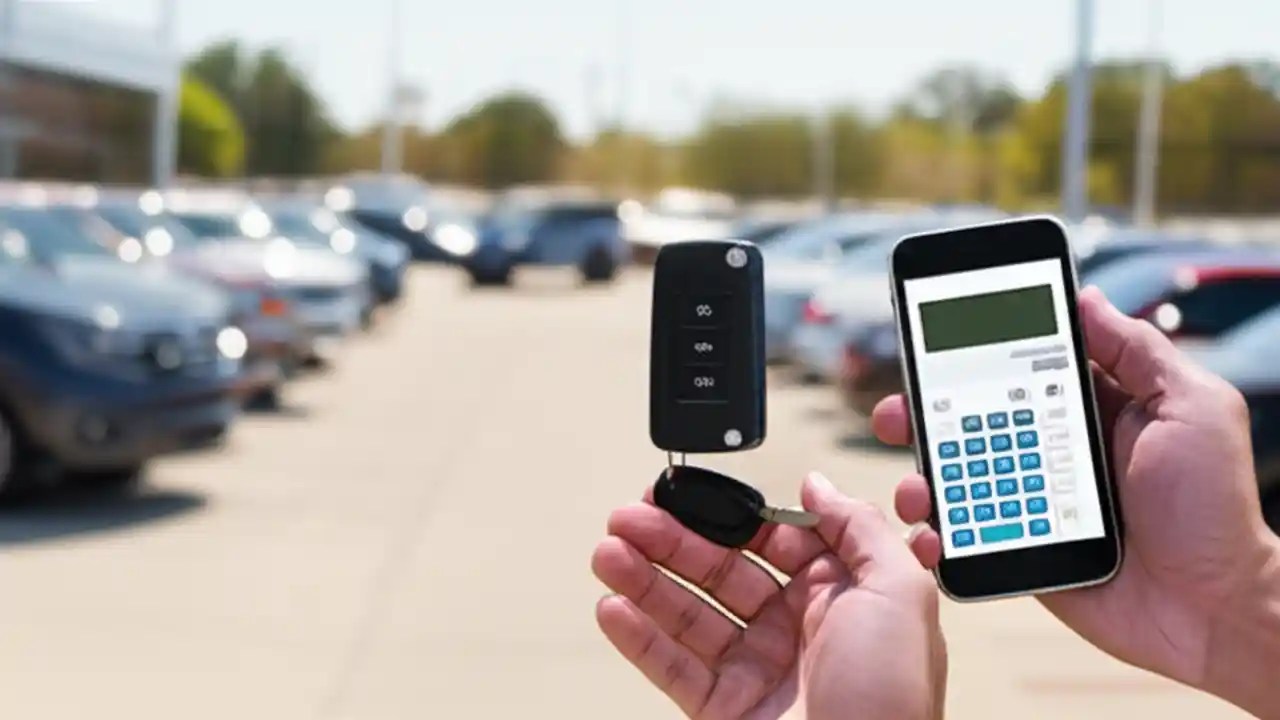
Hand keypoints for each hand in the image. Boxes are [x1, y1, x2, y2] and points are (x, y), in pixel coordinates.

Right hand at [591, 473, 945, 719]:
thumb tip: (817, 484)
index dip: (730, 516)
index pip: (775, 540)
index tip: (689, 493)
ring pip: (689, 615)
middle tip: (629, 517)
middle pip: (722, 572)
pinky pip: (673, 667)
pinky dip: (638, 638)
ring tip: (607, 554)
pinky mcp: (725, 712)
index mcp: (842, 597)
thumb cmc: (892, 699)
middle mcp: (797, 631)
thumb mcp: (900, 592)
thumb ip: (859, 526)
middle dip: (672, 541)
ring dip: (644, 581)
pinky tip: (613, 607)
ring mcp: (757, 673)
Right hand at [872, 286, 1279, 715]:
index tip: (933, 339)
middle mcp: (1053, 449)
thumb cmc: (1214, 508)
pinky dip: (937, 535)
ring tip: (916, 488)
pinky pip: (964, 536)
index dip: (974, 351)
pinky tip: (932, 534)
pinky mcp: (1020, 547)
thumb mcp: (1191, 408)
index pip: (1019, 368)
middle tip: (897, 412)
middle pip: (972, 419)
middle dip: (923, 411)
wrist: (1214, 609)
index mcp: (1089, 409)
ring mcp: (1031, 500)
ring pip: (957, 476)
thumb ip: (1138, 352)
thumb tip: (1086, 298)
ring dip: (923, 476)